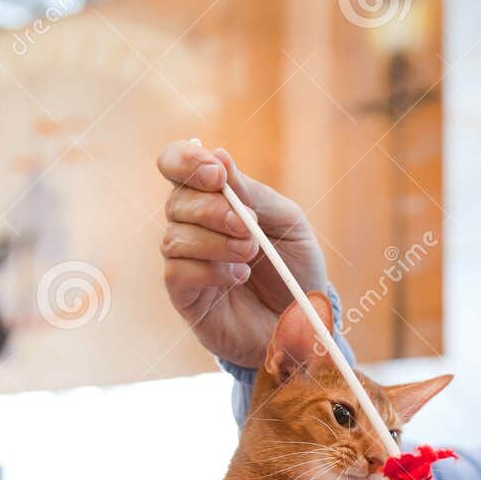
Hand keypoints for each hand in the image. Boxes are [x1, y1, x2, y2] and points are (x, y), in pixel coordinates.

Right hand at [156, 140, 329, 368]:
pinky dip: (209, 271)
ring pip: (175, 237)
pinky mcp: (186, 297)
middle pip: (176, 201)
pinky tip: (237, 278)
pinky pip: (177, 272)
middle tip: (248, 226)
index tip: (217, 173)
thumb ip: (254, 193)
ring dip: (216, 242)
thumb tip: (219, 155)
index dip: (186, 161)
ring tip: (250, 253)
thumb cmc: (295, 270)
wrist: (305, 324)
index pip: (176, 165)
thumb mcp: (287, 223)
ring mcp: (186, 262)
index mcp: (213, 200)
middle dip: (213, 210)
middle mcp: (192, 227)